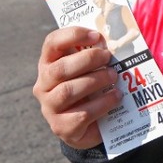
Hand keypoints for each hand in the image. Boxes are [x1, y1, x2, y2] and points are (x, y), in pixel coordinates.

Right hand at [32, 27, 121, 149]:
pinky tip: (116, 97)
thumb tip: (118, 40)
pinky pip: (81, 114)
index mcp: (49, 64)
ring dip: (95, 81)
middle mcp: (43, 86)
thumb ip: (95, 53)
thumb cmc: (89, 88)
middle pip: (59, 69)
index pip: (52, 43)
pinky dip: (102, 104)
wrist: (87, 126)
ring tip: (113, 76)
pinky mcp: (62, 127)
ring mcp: (50, 108)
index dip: (72, 35)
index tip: (96, 35)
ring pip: (67, 91)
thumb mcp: (89, 68)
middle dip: (87, 60)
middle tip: (108, 57)